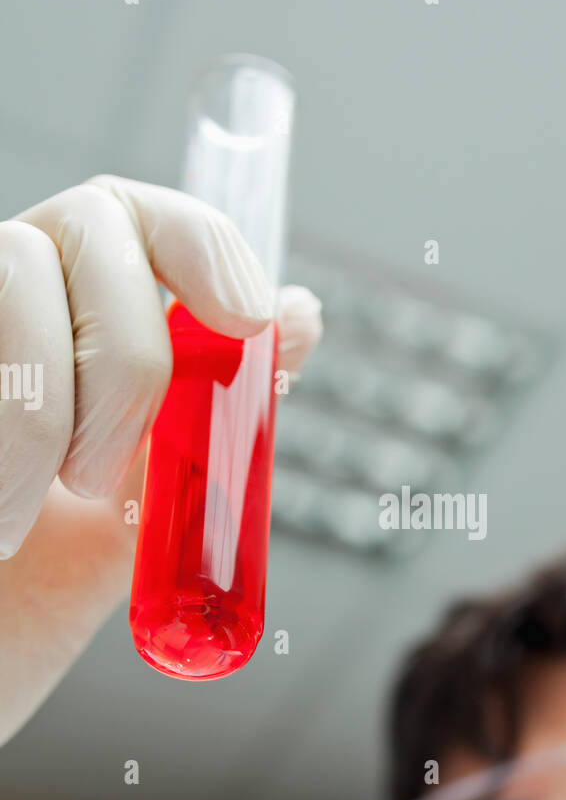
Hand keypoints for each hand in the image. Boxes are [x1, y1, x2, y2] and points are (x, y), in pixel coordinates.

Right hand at [0, 175, 321, 744]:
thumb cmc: (35, 584)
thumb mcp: (147, 505)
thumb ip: (216, 416)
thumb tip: (301, 314)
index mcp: (81, 308)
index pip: (151, 215)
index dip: (206, 246)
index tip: (246, 322)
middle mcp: (15, 288)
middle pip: (95, 225)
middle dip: (128, 361)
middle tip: (100, 478)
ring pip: (14, 275)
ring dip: (43, 414)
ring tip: (26, 513)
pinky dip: (3, 450)